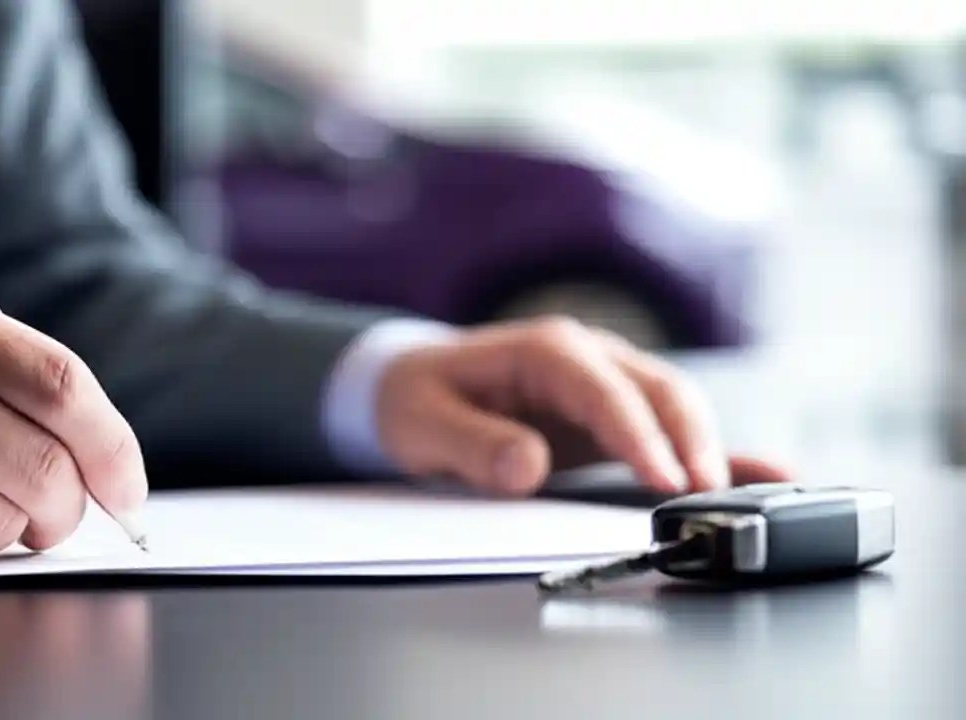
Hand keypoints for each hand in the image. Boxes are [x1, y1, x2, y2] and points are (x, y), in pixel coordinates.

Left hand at [375, 317, 786, 495]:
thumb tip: (525, 469)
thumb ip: (471, 444)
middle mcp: (586, 358)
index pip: (604, 390)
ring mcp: (606, 383)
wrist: (410, 386)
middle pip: (659, 389)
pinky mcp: (612, 415)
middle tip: (708, 495)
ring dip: (707, 447)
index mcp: (544, 350)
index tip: (664, 478)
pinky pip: (669, 429)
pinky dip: (709, 451)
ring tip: (739, 497)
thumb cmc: (415, 398)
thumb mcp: (422, 423)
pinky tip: (762, 475)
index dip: (638, 434)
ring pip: (676, 405)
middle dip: (691, 440)